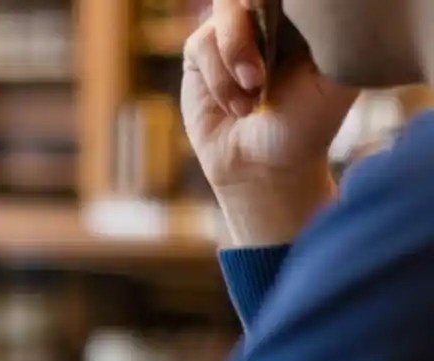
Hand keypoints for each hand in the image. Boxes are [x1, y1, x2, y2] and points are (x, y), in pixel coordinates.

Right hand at [182, 0, 357, 246]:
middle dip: (252, 33)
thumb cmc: (306, 126)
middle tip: (260, 77)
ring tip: (252, 101)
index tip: (277, 30)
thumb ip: (336, 35)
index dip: (273, 1)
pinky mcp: (200, 53)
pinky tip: (237, 107)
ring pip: (225, 13)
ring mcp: (230, 33)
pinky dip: (220, 80)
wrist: (263, 167)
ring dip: (237, 60)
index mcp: (303, 16)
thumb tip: (326, 5)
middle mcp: (267, 17)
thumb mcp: (336, 79)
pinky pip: (202, 45)